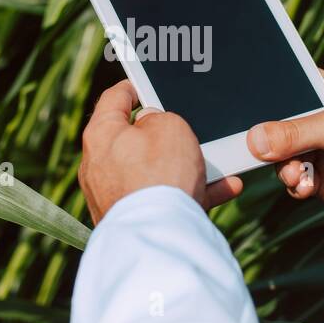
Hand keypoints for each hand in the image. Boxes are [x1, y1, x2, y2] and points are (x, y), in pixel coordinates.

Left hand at [78, 79, 243, 223]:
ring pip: (155, 174)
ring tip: (216, 165)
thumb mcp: (170, 126)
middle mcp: (99, 166)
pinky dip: (191, 194)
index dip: (132, 87)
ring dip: (186, 167)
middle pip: (135, 141)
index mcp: (100, 135)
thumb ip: (162, 118)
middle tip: (185, 129)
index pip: (113, 99)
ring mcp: (113, 197)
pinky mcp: (132, 222)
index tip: (143, 85)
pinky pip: (164, 200)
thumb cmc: (160, 175)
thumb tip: (155, 127)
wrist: (159, 237)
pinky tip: (224, 189)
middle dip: (165, 136)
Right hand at [246, 70, 323, 224]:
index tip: (249, 113)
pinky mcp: (320, 178)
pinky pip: (292, 180)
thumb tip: (255, 140)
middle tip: (267, 151)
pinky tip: (309, 187)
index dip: (267, 100)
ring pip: (280, 156)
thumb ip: (295, 132)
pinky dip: (295, 185)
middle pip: (277, 126)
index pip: (287, 88)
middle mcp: (319, 120)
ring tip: (301, 174)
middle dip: (271, 142)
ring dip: (285, 168)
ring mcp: (318, 150)